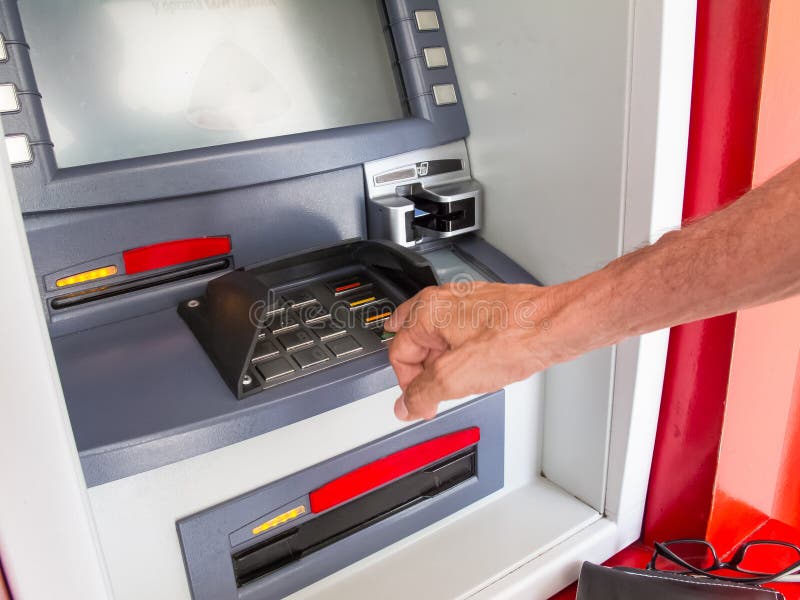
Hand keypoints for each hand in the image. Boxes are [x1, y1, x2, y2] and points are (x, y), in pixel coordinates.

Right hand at [384, 281, 566, 420]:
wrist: (555, 325)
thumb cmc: (514, 337)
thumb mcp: (455, 377)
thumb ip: (421, 394)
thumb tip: (406, 405)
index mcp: (426, 311)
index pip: (398, 353)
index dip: (408, 385)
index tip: (421, 402)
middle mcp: (442, 300)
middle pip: (417, 345)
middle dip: (426, 373)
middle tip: (440, 393)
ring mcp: (465, 302)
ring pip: (441, 340)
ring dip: (447, 365)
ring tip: (468, 379)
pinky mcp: (485, 308)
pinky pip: (463, 335)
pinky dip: (465, 354)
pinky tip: (482, 366)